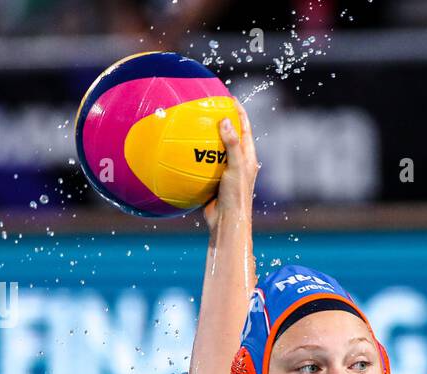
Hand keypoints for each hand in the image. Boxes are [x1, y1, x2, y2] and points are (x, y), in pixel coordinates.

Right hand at [202, 96, 258, 233]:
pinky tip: (178, 151)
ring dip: (203, 139)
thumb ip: (231, 144)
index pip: (244, 128)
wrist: (226, 223)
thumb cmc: (236, 196)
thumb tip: (224, 120)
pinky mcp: (212, 182)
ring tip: (190, 124)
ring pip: (213, 150)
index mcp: (248, 157)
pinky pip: (201, 165)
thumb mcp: (235, 168)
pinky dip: (192, 157)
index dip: (238, 111)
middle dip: (219, 120)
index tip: (227, 97)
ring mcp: (224, 172)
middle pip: (229, 136)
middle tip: (206, 106)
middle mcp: (237, 163)